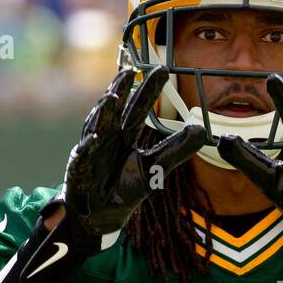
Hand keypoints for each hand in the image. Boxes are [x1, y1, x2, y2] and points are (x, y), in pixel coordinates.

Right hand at [58, 67, 205, 235]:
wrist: (102, 213)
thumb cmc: (125, 186)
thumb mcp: (156, 167)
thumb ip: (176, 149)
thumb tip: (203, 131)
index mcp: (125, 133)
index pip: (139, 107)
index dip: (149, 90)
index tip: (162, 69)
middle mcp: (107, 136)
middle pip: (115, 110)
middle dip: (121, 91)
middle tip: (130, 70)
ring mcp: (91, 150)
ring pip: (96, 127)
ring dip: (102, 113)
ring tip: (112, 97)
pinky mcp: (80, 170)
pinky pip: (84, 157)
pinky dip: (88, 148)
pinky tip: (95, 138)